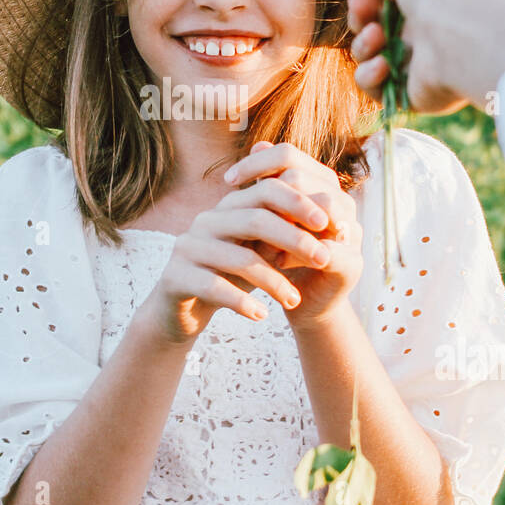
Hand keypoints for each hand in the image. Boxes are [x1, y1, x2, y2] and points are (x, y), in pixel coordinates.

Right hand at [145, 148, 340, 344]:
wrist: (182, 311)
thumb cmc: (229, 277)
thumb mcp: (260, 254)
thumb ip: (285, 236)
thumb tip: (331, 221)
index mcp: (228, 208)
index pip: (267, 190)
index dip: (300, 204)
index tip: (330, 225)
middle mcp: (206, 220)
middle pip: (255, 218)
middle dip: (295, 239)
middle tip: (323, 260)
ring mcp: (187, 247)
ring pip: (238, 257)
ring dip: (273, 281)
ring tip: (294, 300)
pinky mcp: (174, 276)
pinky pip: (213, 287)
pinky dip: (242, 302)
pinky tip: (262, 315)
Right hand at [346, 0, 482, 112]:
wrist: (455, 32)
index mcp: (430, 1)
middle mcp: (424, 33)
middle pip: (373, 25)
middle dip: (360, 14)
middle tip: (359, 3)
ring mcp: (416, 65)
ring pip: (369, 56)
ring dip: (363, 43)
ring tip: (376, 34)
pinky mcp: (408, 94)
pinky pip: (374, 88)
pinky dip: (369, 75)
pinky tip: (382, 64)